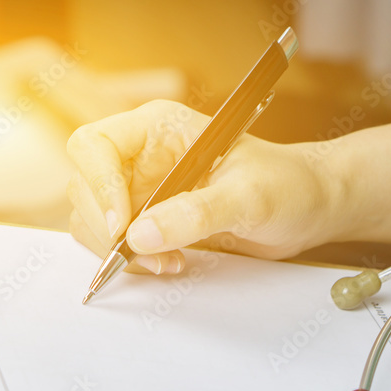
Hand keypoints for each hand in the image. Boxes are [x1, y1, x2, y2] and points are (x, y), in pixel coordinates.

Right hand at [65, 99, 344, 273]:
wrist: (308, 207)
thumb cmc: (288, 185)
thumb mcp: (250, 197)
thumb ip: (196, 213)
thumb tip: (140, 235)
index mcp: (157, 128)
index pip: (92, 145)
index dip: (97, 185)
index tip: (122, 224)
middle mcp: (139, 155)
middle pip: (82, 188)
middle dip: (107, 229)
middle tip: (148, 256)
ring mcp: (138, 189)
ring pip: (90, 220)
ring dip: (118, 250)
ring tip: (169, 262)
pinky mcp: (145, 220)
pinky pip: (111, 242)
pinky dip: (130, 260)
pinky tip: (169, 262)